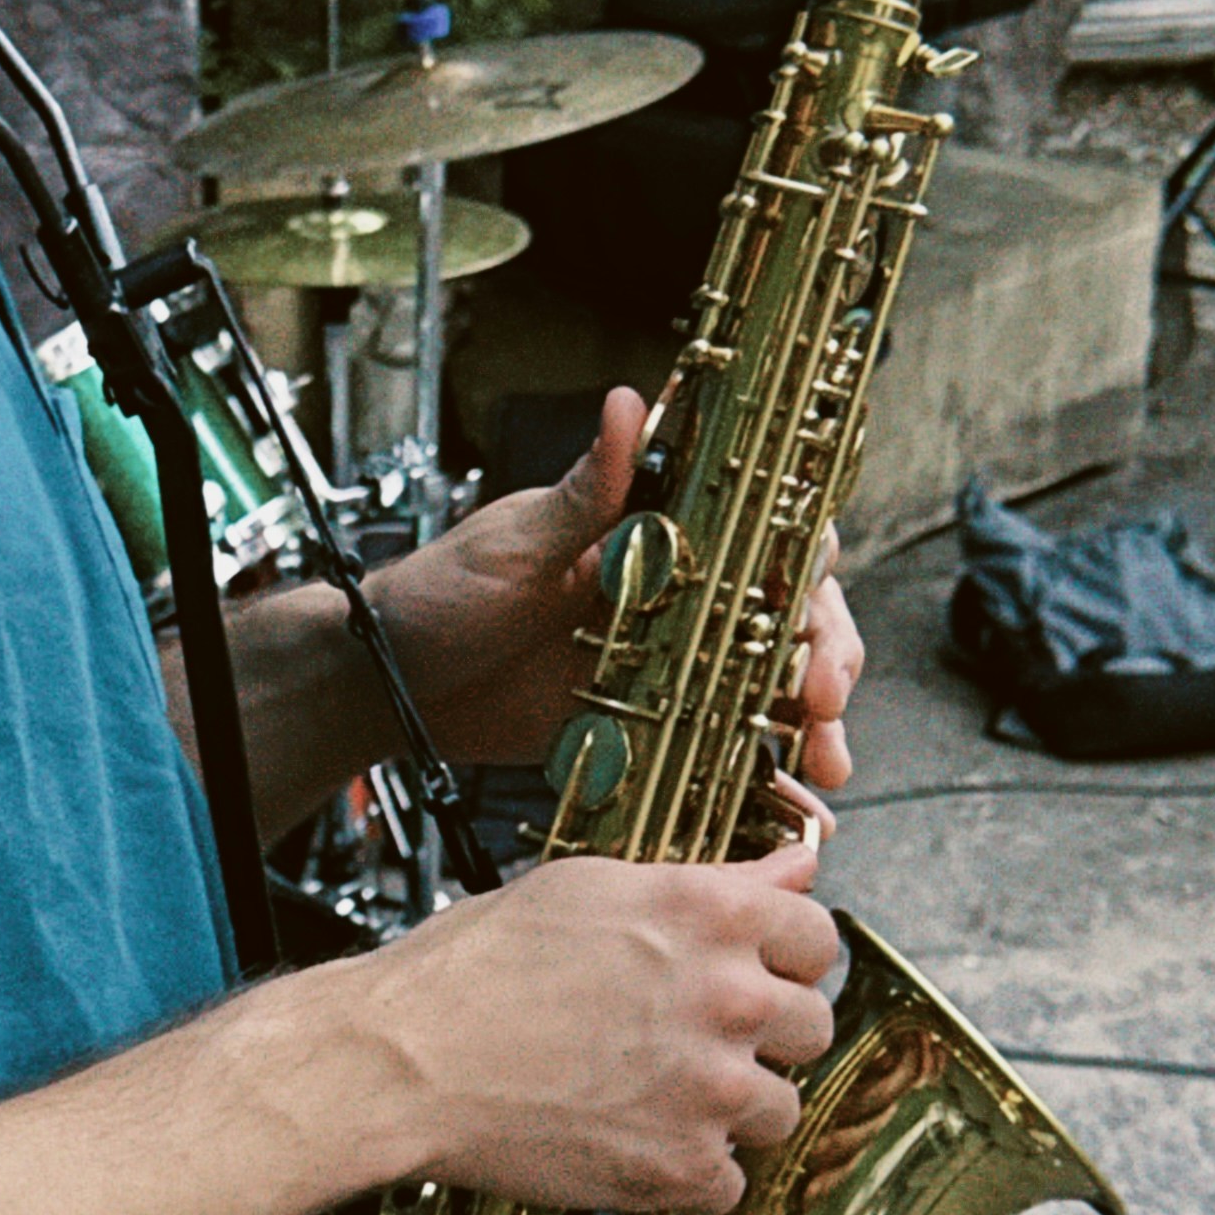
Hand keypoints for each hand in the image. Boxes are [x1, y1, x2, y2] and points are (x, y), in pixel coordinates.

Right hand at [349, 841, 840, 1214]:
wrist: (402, 1062)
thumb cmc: (472, 971)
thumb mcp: (590, 887)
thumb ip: (706, 883)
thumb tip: (788, 872)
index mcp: (709, 915)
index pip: (819, 938)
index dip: (788, 958)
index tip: (762, 975)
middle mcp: (725, 997)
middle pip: (814, 1026)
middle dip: (766, 1036)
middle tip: (701, 1040)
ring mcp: (711, 1088)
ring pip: (782, 1109)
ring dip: (732, 1109)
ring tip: (659, 1094)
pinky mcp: (681, 1165)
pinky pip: (729, 1181)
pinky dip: (688, 1173)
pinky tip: (635, 1139)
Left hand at [366, 390, 866, 790]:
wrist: (389, 687)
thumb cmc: (439, 596)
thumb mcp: (514, 544)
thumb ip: (584, 490)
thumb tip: (626, 402)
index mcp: (652, 534)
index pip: (760, 534)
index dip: (804, 566)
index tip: (808, 609)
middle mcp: (673, 596)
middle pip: (783, 615)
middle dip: (822, 655)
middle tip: (822, 702)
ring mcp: (664, 666)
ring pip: (766, 687)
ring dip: (809, 725)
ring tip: (826, 767)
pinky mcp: (645, 729)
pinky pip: (717, 753)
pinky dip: (761, 781)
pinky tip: (792, 812)